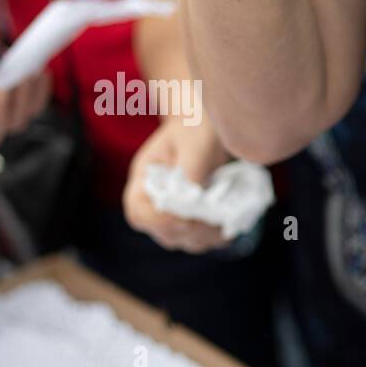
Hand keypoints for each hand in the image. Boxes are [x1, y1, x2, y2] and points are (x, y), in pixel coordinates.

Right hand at [123, 116, 231, 252]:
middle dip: (188, 230)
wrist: (209, 126)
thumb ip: (191, 169)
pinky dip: (213, 238)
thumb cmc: (199, 128)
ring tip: (224, 222)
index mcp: (145, 177)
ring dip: (203, 237)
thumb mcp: (196, 143)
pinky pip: (198, 239)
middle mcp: (153, 198)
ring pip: (180, 240)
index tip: (189, 217)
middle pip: (160, 231)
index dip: (161, 221)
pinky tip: (227, 226)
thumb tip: (192, 200)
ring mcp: (171, 211)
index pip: (138, 211)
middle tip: (215, 219)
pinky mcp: (190, 218)